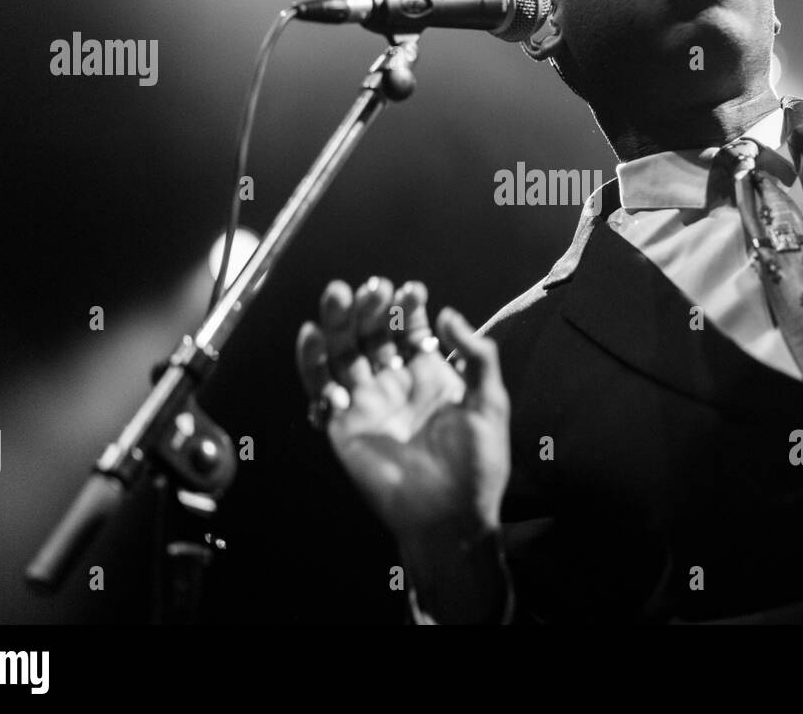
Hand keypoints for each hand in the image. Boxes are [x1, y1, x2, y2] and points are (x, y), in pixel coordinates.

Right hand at [295, 277, 510, 542]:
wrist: (450, 515)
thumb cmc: (477, 465)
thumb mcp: (490, 403)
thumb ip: (477, 356)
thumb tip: (449, 314)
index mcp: (429, 376)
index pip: (410, 330)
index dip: (407, 308)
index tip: (410, 289)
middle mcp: (394, 384)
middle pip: (372, 335)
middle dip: (369, 308)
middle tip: (371, 286)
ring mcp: (367, 401)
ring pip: (343, 353)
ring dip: (338, 323)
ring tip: (338, 295)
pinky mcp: (343, 423)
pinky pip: (321, 387)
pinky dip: (312, 362)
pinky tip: (313, 336)